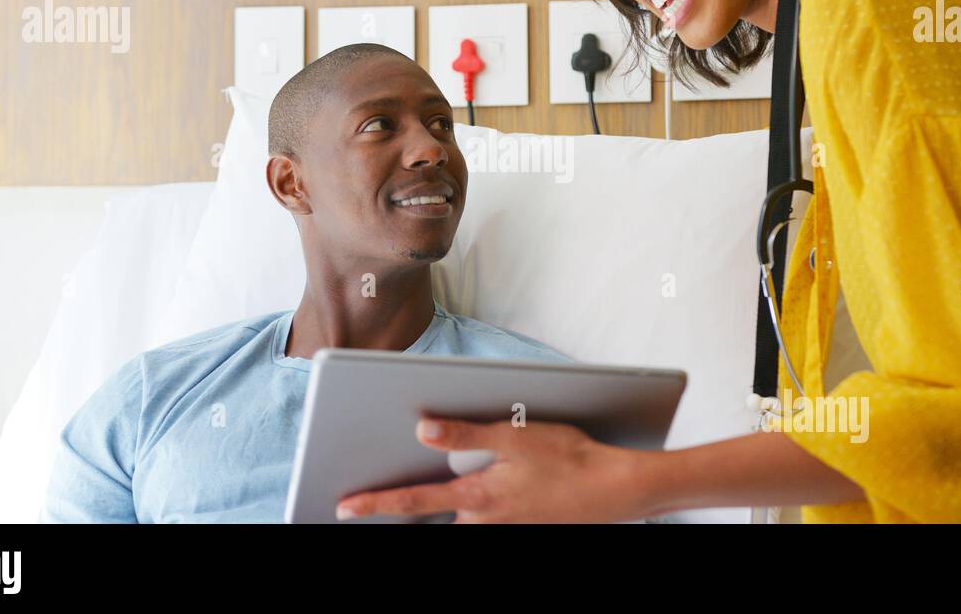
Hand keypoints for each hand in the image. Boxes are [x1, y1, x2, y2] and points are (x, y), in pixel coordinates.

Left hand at [335, 417, 653, 522]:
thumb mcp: (517, 436)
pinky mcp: (519, 531)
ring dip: (437, 512)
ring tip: (414, 501)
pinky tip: (479, 498)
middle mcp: (484, 520)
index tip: (345, 505)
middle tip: (369, 504)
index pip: (414, 501)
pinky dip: (469, 515)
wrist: (615, 490)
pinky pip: (481, 526)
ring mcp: (502, 531)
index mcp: (479, 495)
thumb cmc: (570, 458)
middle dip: (402, 511)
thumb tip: (423, 429)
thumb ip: (467, 435)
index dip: (376, 503)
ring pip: (456, 524)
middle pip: (430, 520)